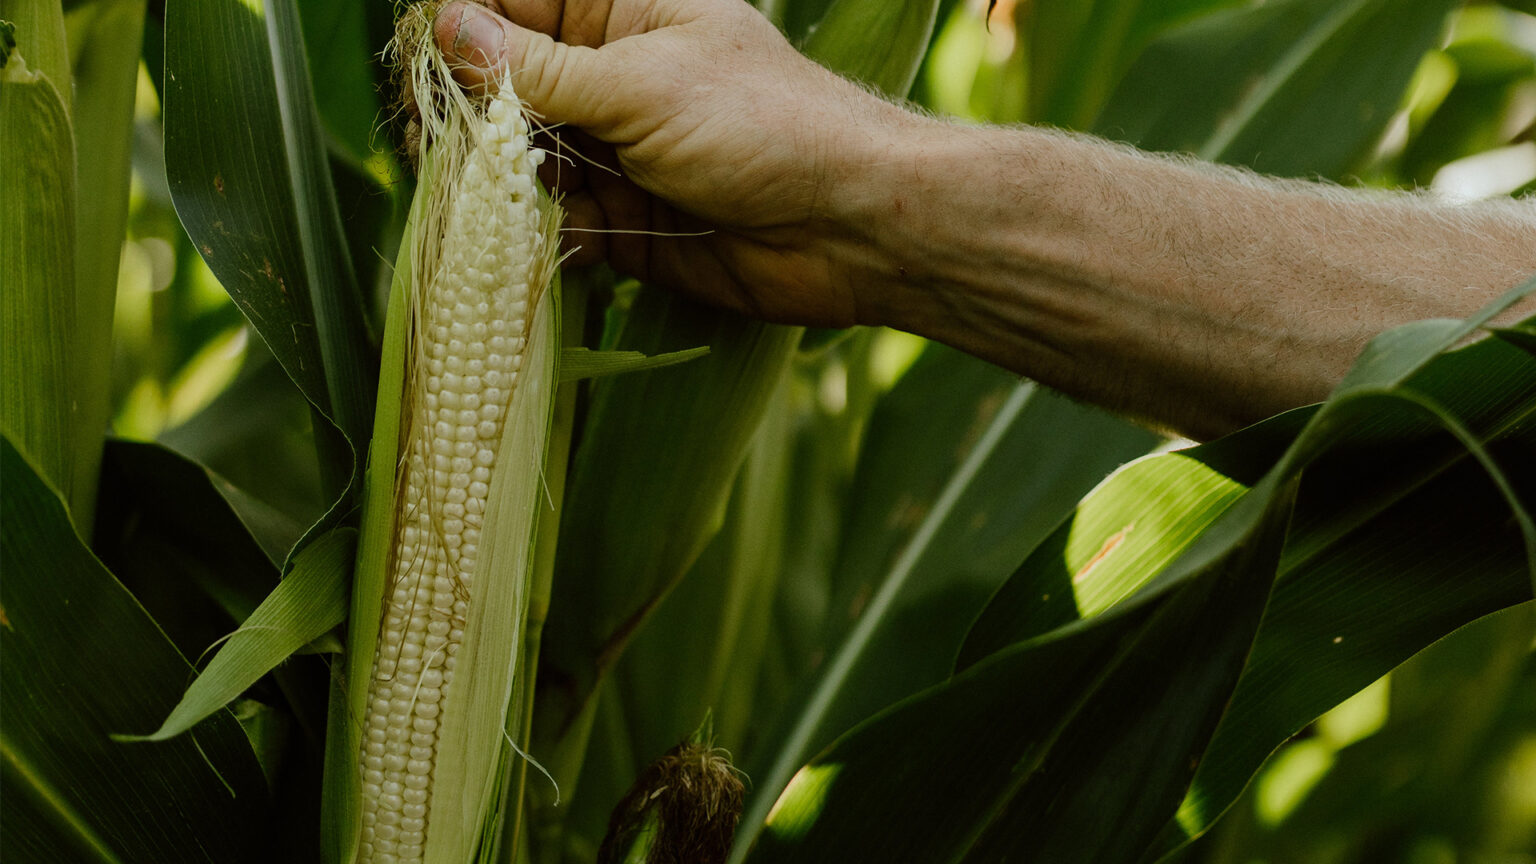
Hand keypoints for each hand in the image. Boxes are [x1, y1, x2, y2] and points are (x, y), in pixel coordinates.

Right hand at [433, 0, 905, 326]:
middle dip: (464, 113)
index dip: (458, 26)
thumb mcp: (642, 83)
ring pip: (523, 161)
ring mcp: (618, 155)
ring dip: (492, 181)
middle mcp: (612, 81)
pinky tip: (521, 245)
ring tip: (472, 198)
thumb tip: (449, 28)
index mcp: (622, 15)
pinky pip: (559, 227)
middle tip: (433, 145)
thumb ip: (541, 68)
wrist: (851, 229)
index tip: (420, 66)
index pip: (511, 3)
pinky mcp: (629, 227)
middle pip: (504, 87)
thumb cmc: (762, 127)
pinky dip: (537, 237)